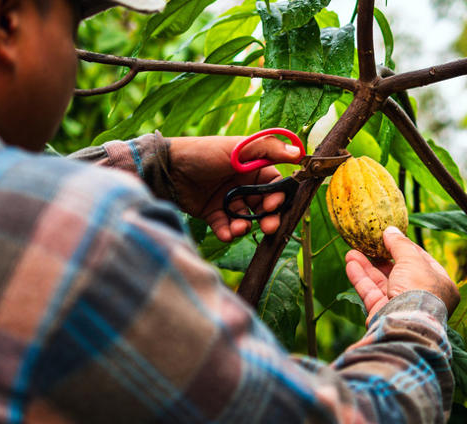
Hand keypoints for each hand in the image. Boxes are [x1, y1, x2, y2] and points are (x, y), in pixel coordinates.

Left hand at [168, 135, 301, 241]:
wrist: (167, 168)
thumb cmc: (205, 153)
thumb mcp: (239, 148)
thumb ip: (269, 150)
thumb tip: (299, 152)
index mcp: (252, 167)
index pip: (275, 185)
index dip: (278, 197)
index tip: (274, 205)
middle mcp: (243, 184)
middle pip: (264, 205)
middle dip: (267, 217)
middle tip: (268, 227)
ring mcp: (228, 199)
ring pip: (246, 218)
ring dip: (246, 226)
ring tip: (239, 227)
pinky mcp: (212, 213)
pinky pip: (226, 226)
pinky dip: (228, 232)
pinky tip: (226, 233)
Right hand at [345, 226, 458, 326]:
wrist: (406, 324)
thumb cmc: (418, 290)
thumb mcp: (412, 259)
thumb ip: (400, 244)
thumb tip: (391, 230)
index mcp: (441, 285)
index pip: (422, 261)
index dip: (406, 248)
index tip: (390, 237)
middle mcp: (423, 296)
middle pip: (400, 272)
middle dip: (382, 257)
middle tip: (369, 244)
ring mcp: (402, 306)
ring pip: (382, 282)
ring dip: (367, 266)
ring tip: (351, 251)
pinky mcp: (384, 314)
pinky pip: (372, 293)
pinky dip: (361, 278)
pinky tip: (350, 264)